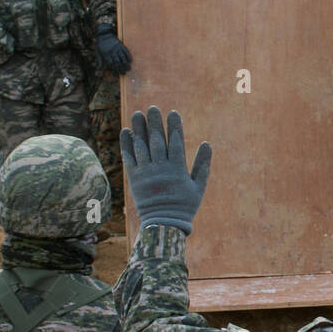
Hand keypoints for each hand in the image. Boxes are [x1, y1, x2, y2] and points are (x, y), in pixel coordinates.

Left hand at [95, 24, 131, 74]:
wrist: (104, 34)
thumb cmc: (100, 44)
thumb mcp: (97, 52)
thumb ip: (99, 60)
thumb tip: (99, 68)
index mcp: (106, 54)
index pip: (111, 64)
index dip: (114, 70)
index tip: (116, 74)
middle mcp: (112, 52)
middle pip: (117, 62)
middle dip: (121, 68)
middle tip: (124, 73)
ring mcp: (117, 48)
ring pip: (122, 57)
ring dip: (125, 64)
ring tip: (128, 69)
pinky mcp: (121, 45)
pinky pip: (125, 51)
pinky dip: (128, 56)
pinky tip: (130, 60)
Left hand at [121, 107, 211, 233]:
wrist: (163, 223)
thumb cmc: (185, 205)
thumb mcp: (198, 186)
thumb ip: (202, 164)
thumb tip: (207, 143)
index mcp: (177, 169)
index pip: (175, 142)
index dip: (174, 126)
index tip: (172, 112)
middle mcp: (160, 168)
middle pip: (157, 141)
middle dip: (154, 123)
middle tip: (152, 108)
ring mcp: (146, 173)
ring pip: (141, 146)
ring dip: (139, 129)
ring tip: (137, 114)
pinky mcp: (134, 179)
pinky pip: (129, 158)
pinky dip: (127, 145)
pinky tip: (126, 132)